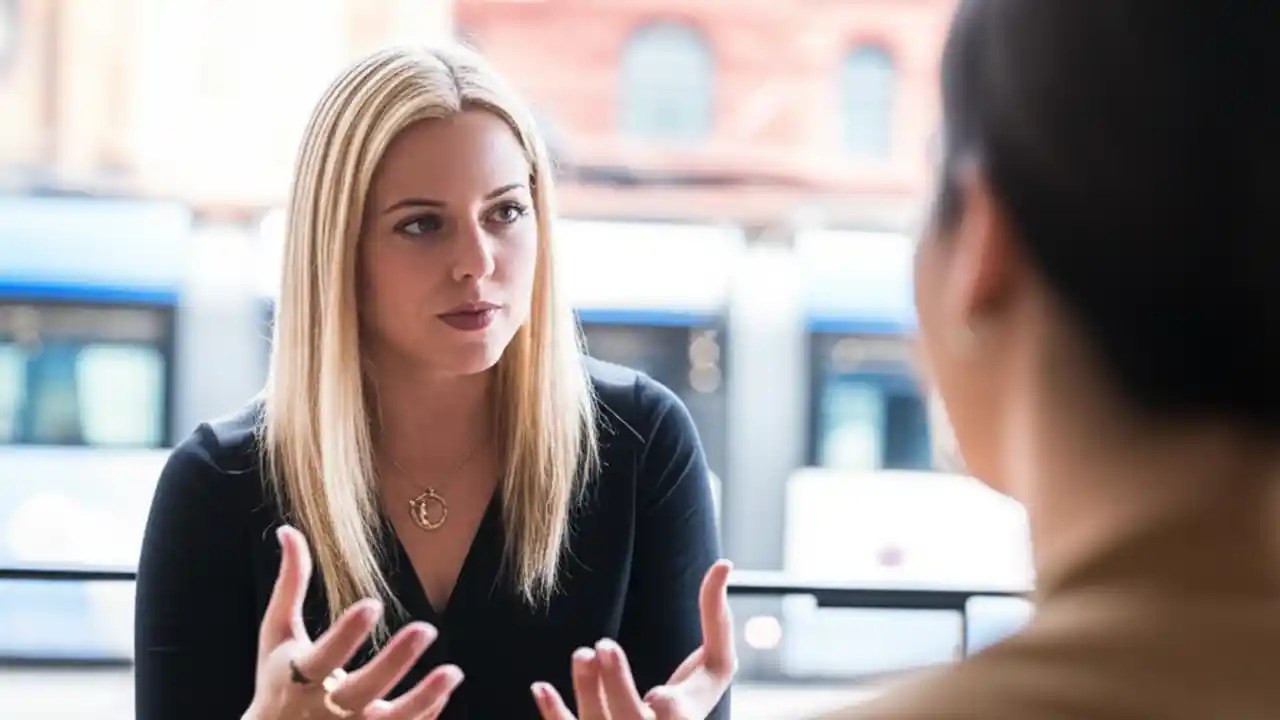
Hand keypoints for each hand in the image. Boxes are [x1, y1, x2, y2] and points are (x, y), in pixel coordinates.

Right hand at [244, 525, 462, 719]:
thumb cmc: (277, 680)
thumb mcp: (276, 634)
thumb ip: (289, 584)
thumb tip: (288, 529)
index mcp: (298, 677)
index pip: (323, 657)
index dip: (346, 634)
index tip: (373, 603)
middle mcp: (324, 709)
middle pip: (360, 691)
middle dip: (394, 663)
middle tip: (427, 628)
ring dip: (422, 699)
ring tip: (454, 671)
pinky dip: (424, 714)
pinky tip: (445, 688)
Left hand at [530, 560, 736, 719]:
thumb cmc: (691, 700)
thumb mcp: (713, 668)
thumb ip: (717, 619)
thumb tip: (725, 564)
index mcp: (686, 716)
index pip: (679, 711)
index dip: (671, 704)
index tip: (659, 688)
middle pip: (630, 719)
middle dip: (617, 687)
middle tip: (603, 646)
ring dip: (586, 690)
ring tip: (582, 653)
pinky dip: (554, 713)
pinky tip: (540, 686)